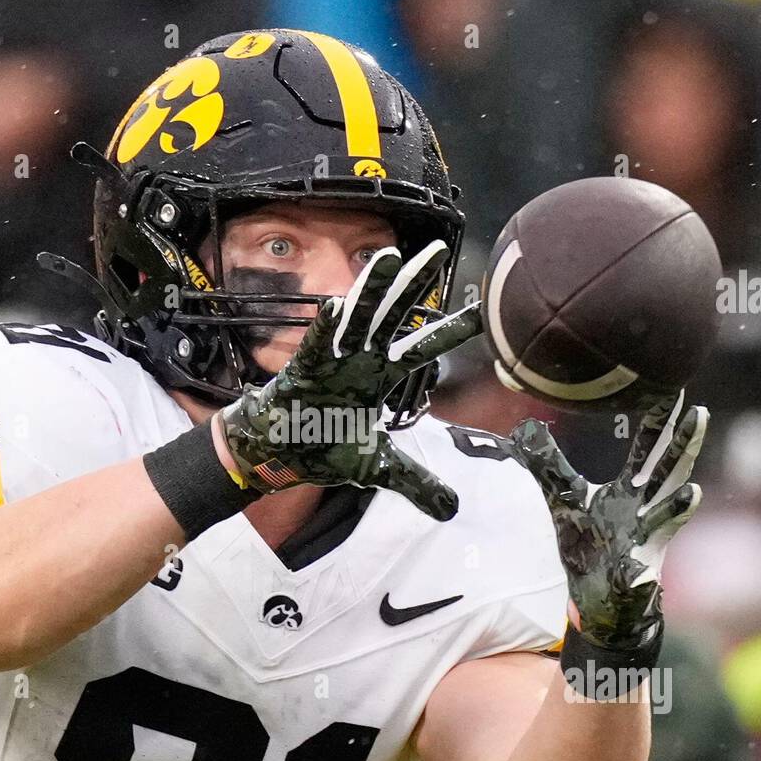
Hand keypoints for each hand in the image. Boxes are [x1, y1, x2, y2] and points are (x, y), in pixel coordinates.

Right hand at [219, 240, 481, 520]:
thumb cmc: (322, 448)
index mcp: (380, 375)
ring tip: (388, 256)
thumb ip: (415, 482)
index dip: (450, 330)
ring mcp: (332, 360)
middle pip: (394, 315)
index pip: (423, 347)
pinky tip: (335, 305)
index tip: (481, 309)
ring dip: (371, 288)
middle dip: (413, 283)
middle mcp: (361, 359)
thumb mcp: (378, 469)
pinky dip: (325, 329)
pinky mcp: (302, 371)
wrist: (279, 455)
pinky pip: (315, 346)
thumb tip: (453, 509)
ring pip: (357, 318)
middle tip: (436, 250)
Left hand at [510, 395, 706, 654]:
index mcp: (629, 491)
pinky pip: (663, 531)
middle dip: (682, 440)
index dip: (659, 421)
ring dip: (684, 471)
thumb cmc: (589, 548)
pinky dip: (677, 512)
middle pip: (666, 466)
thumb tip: (526, 428)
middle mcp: (644, 505)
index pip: (647, 449)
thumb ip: (552, 464)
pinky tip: (692, 494)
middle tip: (698, 410)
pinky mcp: (644, 554)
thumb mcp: (566, 498)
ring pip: (670, 496)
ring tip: (698, 454)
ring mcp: (647, 529)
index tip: (673, 391)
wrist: (599, 601)